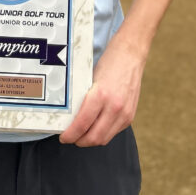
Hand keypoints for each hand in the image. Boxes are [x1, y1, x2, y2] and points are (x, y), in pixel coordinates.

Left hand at [58, 32, 145, 147]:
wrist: (131, 53)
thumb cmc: (109, 61)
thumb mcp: (91, 78)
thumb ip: (84, 98)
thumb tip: (71, 116)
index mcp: (101, 95)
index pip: (82, 124)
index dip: (71, 135)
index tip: (64, 137)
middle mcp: (114, 107)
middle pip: (94, 137)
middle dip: (79, 141)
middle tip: (71, 138)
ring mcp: (124, 113)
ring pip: (104, 139)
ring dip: (91, 140)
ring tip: (81, 135)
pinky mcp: (130, 116)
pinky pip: (114, 132)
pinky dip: (103, 133)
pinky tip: (96, 127)